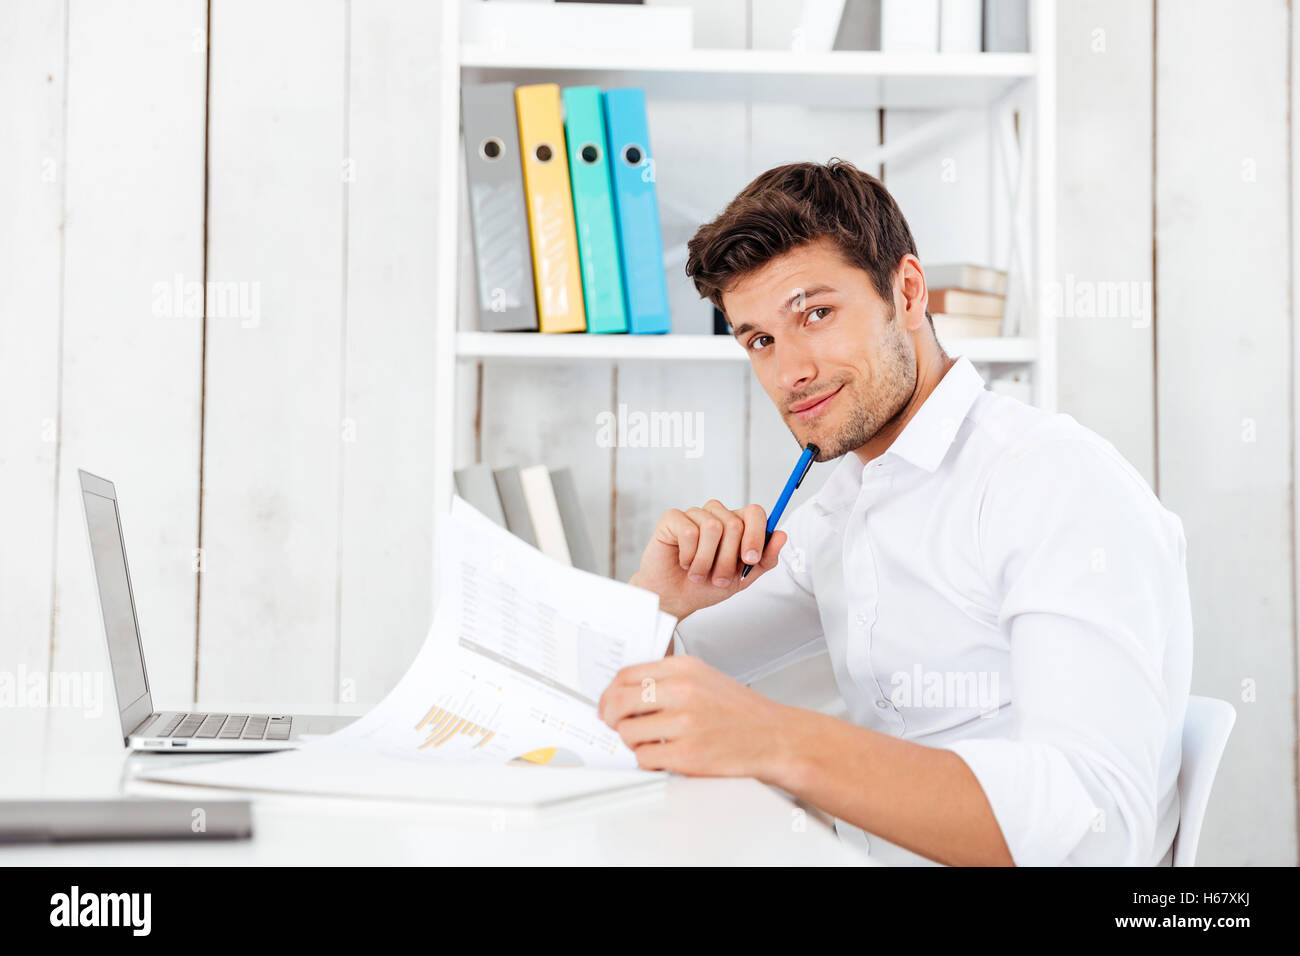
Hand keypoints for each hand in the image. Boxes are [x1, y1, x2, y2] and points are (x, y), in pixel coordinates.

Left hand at [597, 654, 796, 779]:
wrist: (775, 737)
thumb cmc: (741, 712)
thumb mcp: (704, 678)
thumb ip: (666, 679)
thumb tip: (625, 691)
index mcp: (685, 668)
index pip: (626, 675)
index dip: (610, 692)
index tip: (609, 703)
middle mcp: (684, 691)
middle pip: (619, 701)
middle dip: (610, 716)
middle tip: (615, 724)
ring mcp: (685, 723)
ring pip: (628, 732)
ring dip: (632, 741)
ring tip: (650, 741)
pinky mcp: (687, 754)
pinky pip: (644, 757)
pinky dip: (648, 759)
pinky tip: (663, 754)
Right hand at [628, 500, 786, 619]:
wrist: (675, 599)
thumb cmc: (706, 586)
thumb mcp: (742, 578)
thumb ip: (765, 559)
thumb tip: (781, 535)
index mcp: (736, 525)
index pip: (755, 513)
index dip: (755, 535)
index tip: (750, 559)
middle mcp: (717, 515)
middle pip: (734, 524)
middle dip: (727, 559)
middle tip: (717, 578)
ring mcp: (695, 514)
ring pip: (712, 527)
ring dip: (706, 560)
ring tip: (698, 573)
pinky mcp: (673, 518)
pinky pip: (689, 531)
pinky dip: (689, 555)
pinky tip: (684, 563)